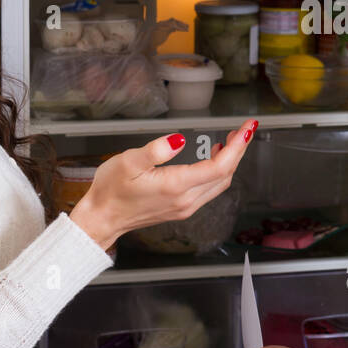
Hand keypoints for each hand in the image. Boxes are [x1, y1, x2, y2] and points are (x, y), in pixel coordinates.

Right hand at [70, 119, 257, 251]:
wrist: (101, 219)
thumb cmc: (111, 191)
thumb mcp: (128, 162)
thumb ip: (156, 150)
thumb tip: (179, 139)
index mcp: (176, 186)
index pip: (219, 166)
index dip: (237, 146)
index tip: (246, 129)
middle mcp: (186, 200)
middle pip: (225, 175)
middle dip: (238, 150)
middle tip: (243, 130)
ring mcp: (185, 207)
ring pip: (220, 184)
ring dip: (230, 162)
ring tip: (232, 140)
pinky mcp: (181, 209)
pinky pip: (209, 190)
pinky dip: (218, 172)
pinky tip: (213, 159)